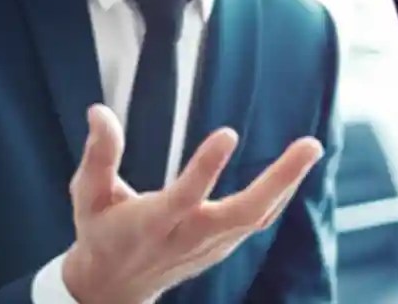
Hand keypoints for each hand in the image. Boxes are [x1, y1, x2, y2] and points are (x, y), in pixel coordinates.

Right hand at [61, 104, 321, 303]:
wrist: (114, 288)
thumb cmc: (100, 231)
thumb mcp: (87, 196)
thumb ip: (98, 155)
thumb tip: (99, 111)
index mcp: (151, 224)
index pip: (184, 197)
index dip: (205, 168)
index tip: (228, 133)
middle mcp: (188, 237)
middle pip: (243, 212)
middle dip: (279, 179)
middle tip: (310, 145)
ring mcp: (211, 245)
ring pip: (258, 216)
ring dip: (288, 182)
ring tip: (310, 148)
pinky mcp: (223, 246)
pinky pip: (259, 219)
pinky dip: (280, 194)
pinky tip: (297, 166)